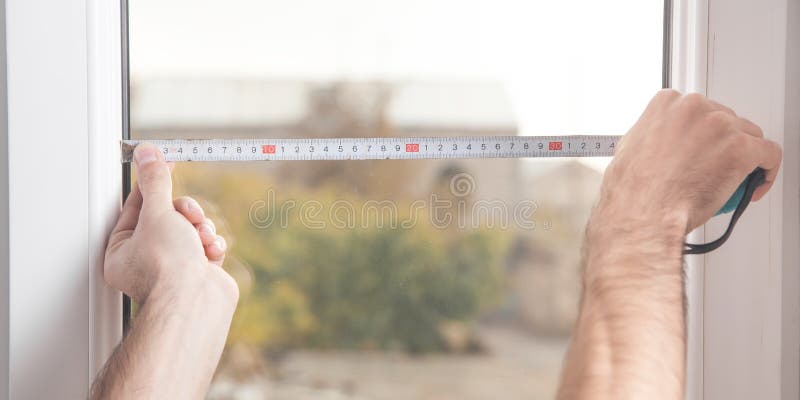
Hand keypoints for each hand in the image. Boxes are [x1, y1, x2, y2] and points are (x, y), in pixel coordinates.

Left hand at [104, 142, 237, 304]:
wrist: (197, 302)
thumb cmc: (168, 268)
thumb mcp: (158, 213)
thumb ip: (155, 182)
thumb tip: (148, 155)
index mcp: (122, 250)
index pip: (136, 206)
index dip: (153, 184)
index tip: (164, 163)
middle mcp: (145, 260)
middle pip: (168, 215)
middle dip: (184, 213)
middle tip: (188, 215)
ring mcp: (173, 267)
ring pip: (190, 228)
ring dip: (200, 228)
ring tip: (200, 239)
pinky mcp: (197, 272)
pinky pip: (206, 244)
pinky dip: (211, 245)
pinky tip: (210, 252)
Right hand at [599, 89, 781, 230]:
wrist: (645, 213)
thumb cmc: (634, 191)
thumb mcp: (630, 148)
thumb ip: (653, 135)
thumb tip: (661, 141)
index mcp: (667, 103)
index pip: (698, 109)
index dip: (703, 132)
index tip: (703, 148)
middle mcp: (695, 107)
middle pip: (725, 119)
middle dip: (725, 143)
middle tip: (717, 168)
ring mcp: (720, 126)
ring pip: (749, 135)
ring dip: (746, 156)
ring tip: (735, 180)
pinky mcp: (741, 148)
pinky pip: (769, 154)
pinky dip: (767, 170)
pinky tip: (756, 185)